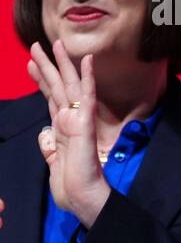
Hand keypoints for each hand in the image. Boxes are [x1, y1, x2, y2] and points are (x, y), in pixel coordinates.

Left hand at [26, 40, 110, 227]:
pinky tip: (86, 61)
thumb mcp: (53, 163)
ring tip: (55, 44)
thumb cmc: (71, 186)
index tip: (31, 65)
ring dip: (62, 64)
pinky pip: (86, 96)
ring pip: (69, 86)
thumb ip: (49, 147)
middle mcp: (70, 121)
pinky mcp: (85, 123)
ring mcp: (79, 120)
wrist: (83, 198)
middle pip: (57, 87)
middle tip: (37, 45)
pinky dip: (86, 78)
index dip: (41, 81)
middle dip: (47, 66)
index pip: (51, 99)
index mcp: (63, 129)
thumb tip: (44, 136)